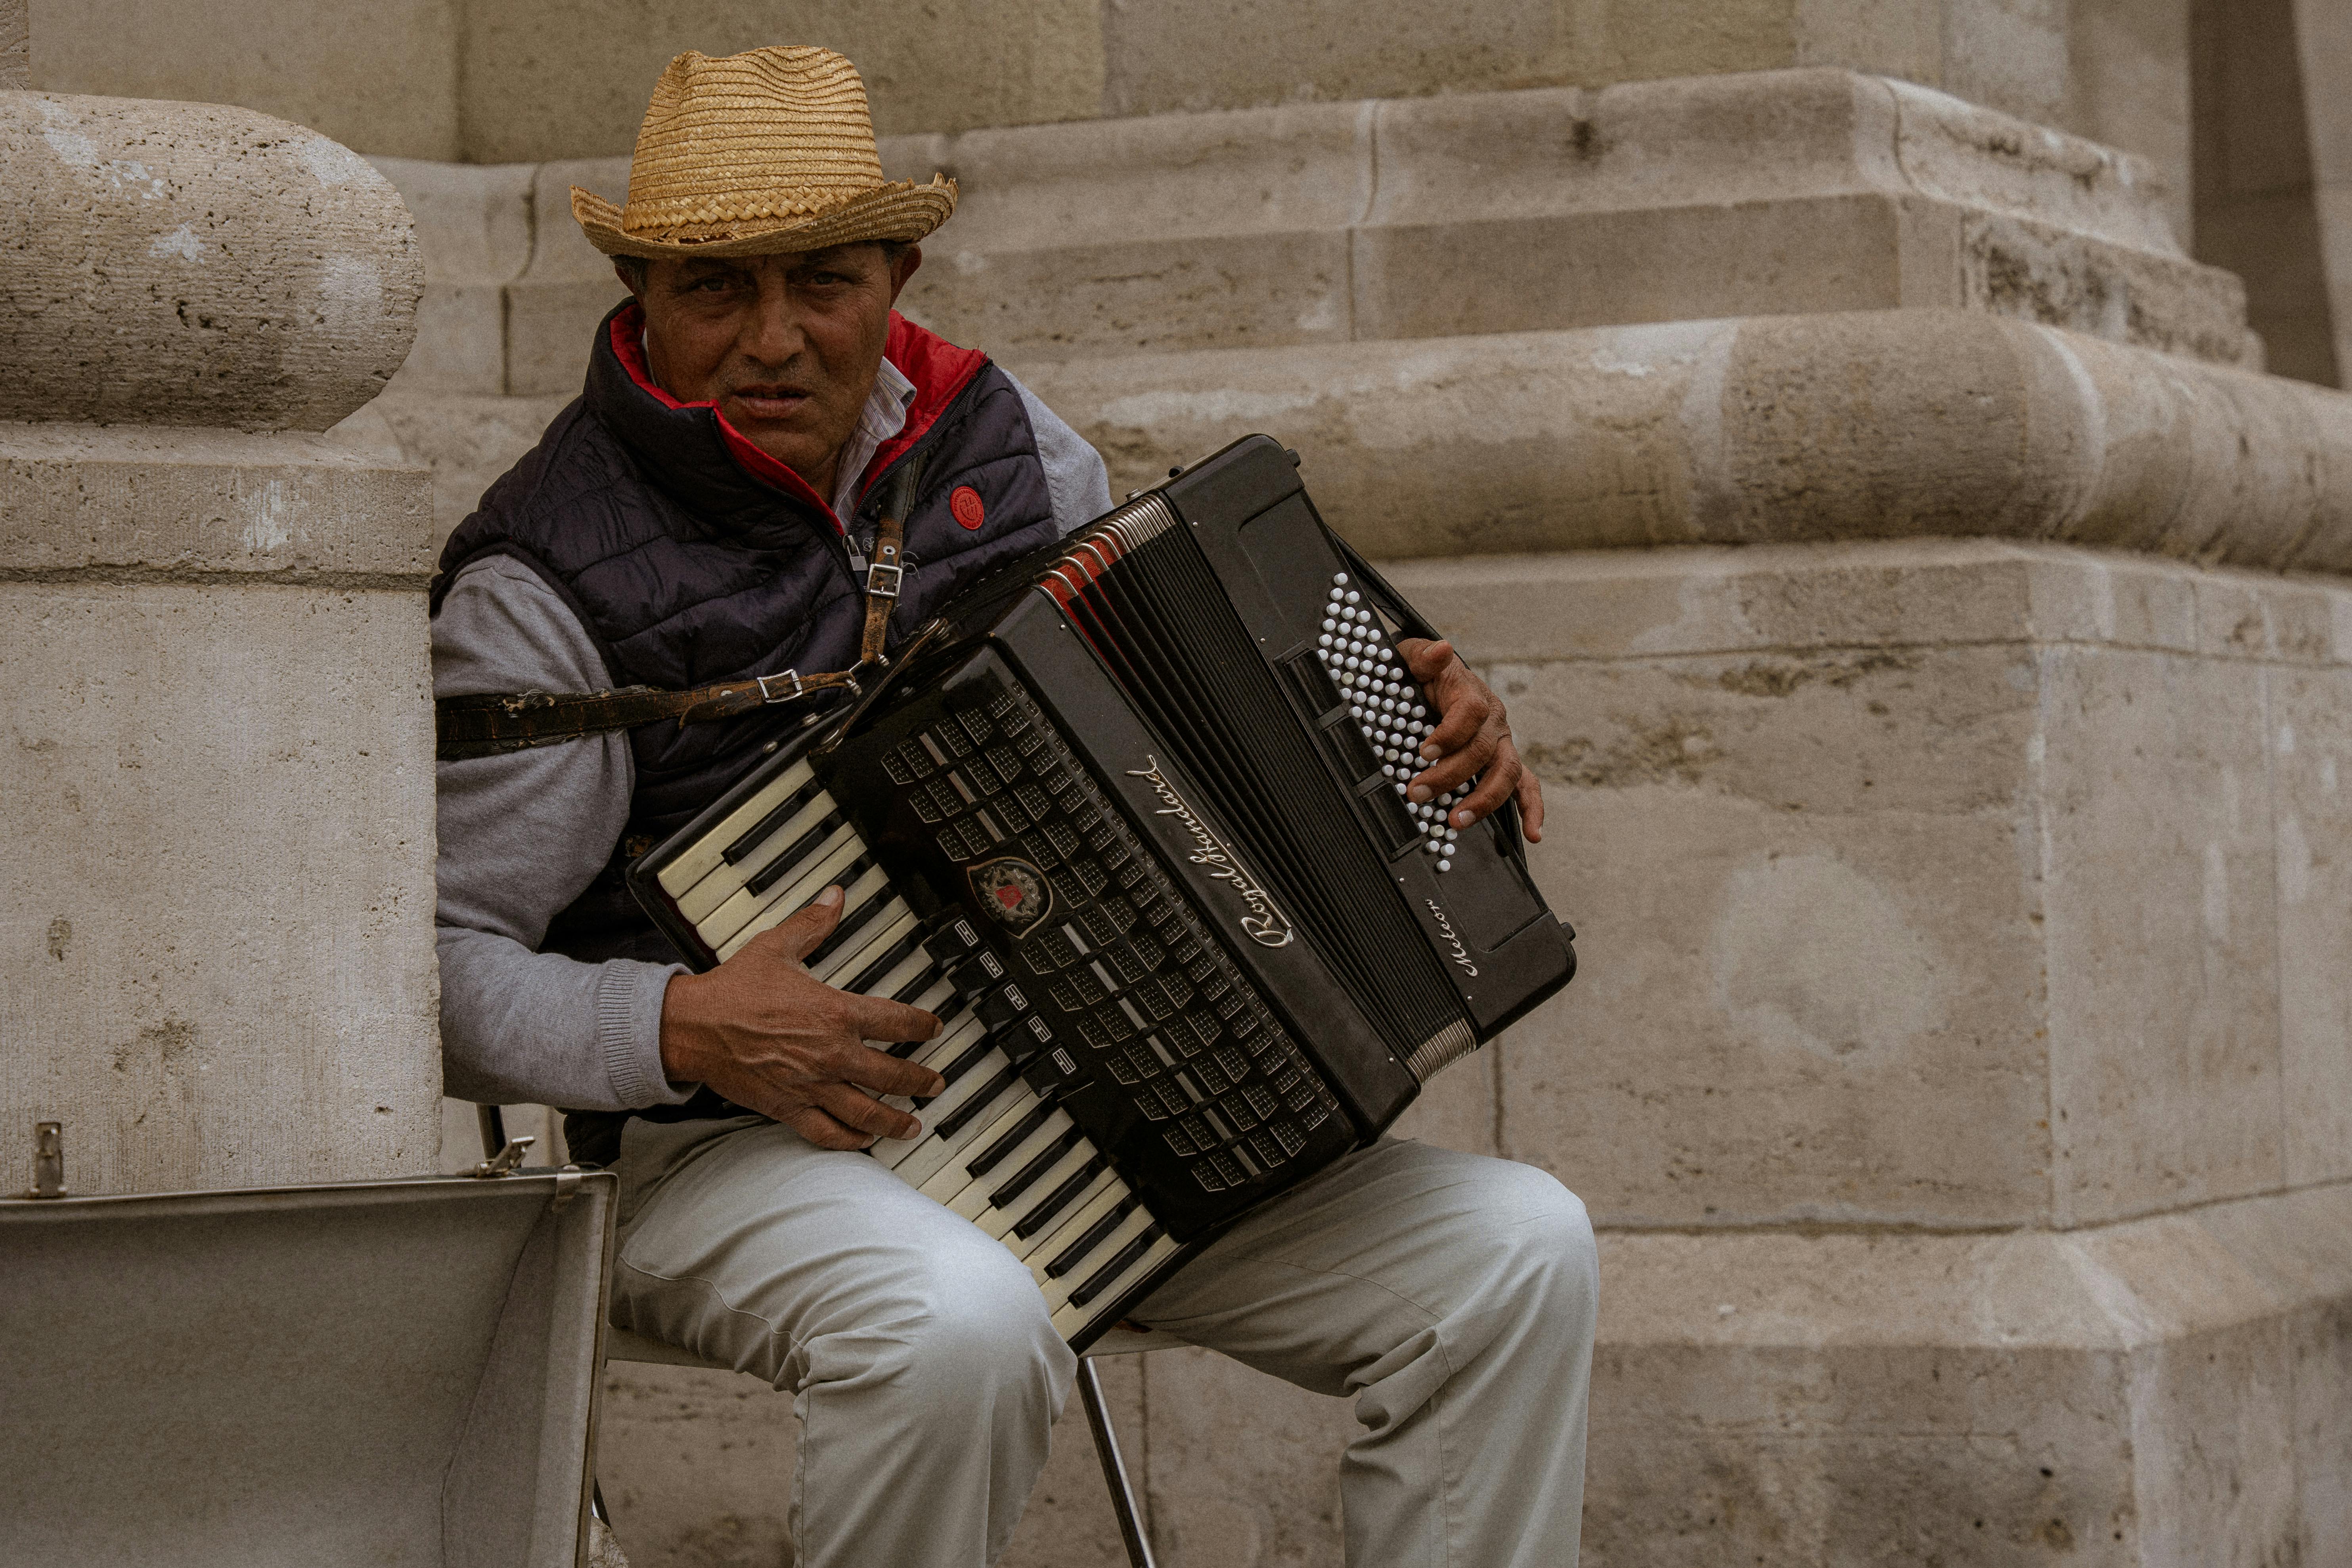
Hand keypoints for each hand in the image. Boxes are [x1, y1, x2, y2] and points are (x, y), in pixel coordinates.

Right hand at [658, 885, 944, 1149]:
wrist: (692, 1027)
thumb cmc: (732, 991)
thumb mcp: (776, 946)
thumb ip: (813, 924)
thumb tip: (834, 897)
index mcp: (835, 1013)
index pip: (897, 1022)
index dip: (923, 1026)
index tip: (933, 1028)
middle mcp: (831, 1054)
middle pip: (892, 1075)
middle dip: (920, 1080)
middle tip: (935, 1084)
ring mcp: (811, 1085)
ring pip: (867, 1112)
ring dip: (895, 1120)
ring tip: (913, 1124)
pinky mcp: (788, 1108)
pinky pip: (827, 1132)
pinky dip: (850, 1140)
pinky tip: (864, 1140)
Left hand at [1393, 638, 1544, 842]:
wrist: (1434, 683)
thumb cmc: (1423, 676)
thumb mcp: (1413, 660)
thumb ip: (1423, 657)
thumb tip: (1440, 649)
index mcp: (1474, 695)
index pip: (1471, 713)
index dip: (1450, 734)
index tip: (1424, 752)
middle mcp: (1494, 722)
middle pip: (1483, 751)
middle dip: (1450, 776)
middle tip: (1417, 792)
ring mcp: (1502, 745)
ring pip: (1505, 774)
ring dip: (1483, 800)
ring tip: (1456, 821)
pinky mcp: (1504, 763)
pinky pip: (1526, 787)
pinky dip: (1532, 810)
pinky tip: (1533, 834)